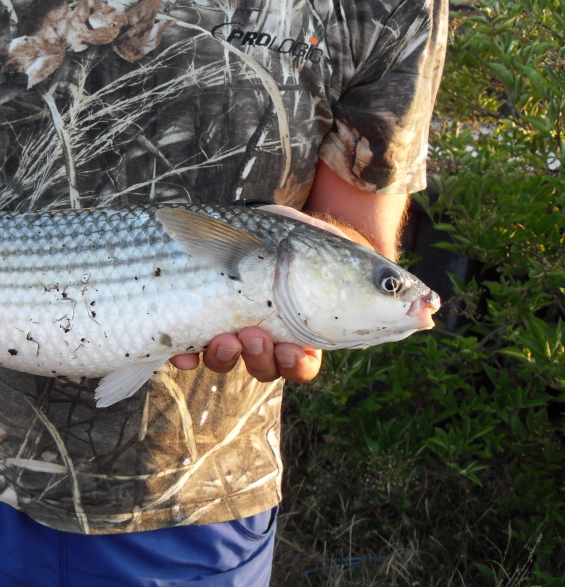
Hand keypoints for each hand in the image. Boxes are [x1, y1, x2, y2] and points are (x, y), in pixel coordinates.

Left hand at [169, 204, 342, 383]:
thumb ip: (352, 269)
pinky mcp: (193, 322)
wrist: (243, 217)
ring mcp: (225, 331)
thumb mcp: (324, 243)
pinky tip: (182, 354)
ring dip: (225, 357)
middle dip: (260, 359)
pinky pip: (186, 351)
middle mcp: (261, 337)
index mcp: (296, 328)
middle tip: (254, 335)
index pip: (300, 365)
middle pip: (263, 368)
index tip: (292, 352)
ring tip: (223, 337)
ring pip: (225, 363)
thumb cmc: (292, 233)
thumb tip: (404, 296)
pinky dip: (185, 356)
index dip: (296, 366)